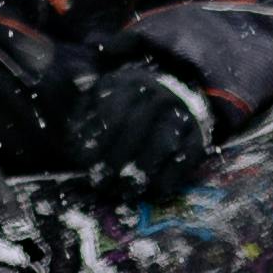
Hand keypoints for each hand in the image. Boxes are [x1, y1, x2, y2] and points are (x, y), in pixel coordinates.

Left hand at [68, 59, 217, 204]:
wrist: (180, 95)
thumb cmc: (131, 102)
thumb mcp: (105, 92)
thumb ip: (86, 103)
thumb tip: (73, 124)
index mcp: (132, 81)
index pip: (112, 112)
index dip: (97, 141)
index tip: (84, 164)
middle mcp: (160, 94)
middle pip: (135, 129)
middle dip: (115, 160)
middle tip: (101, 184)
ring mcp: (182, 114)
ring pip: (161, 143)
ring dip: (140, 171)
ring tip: (124, 191)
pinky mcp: (199, 137)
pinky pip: (185, 160)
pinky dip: (168, 178)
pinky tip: (151, 192)